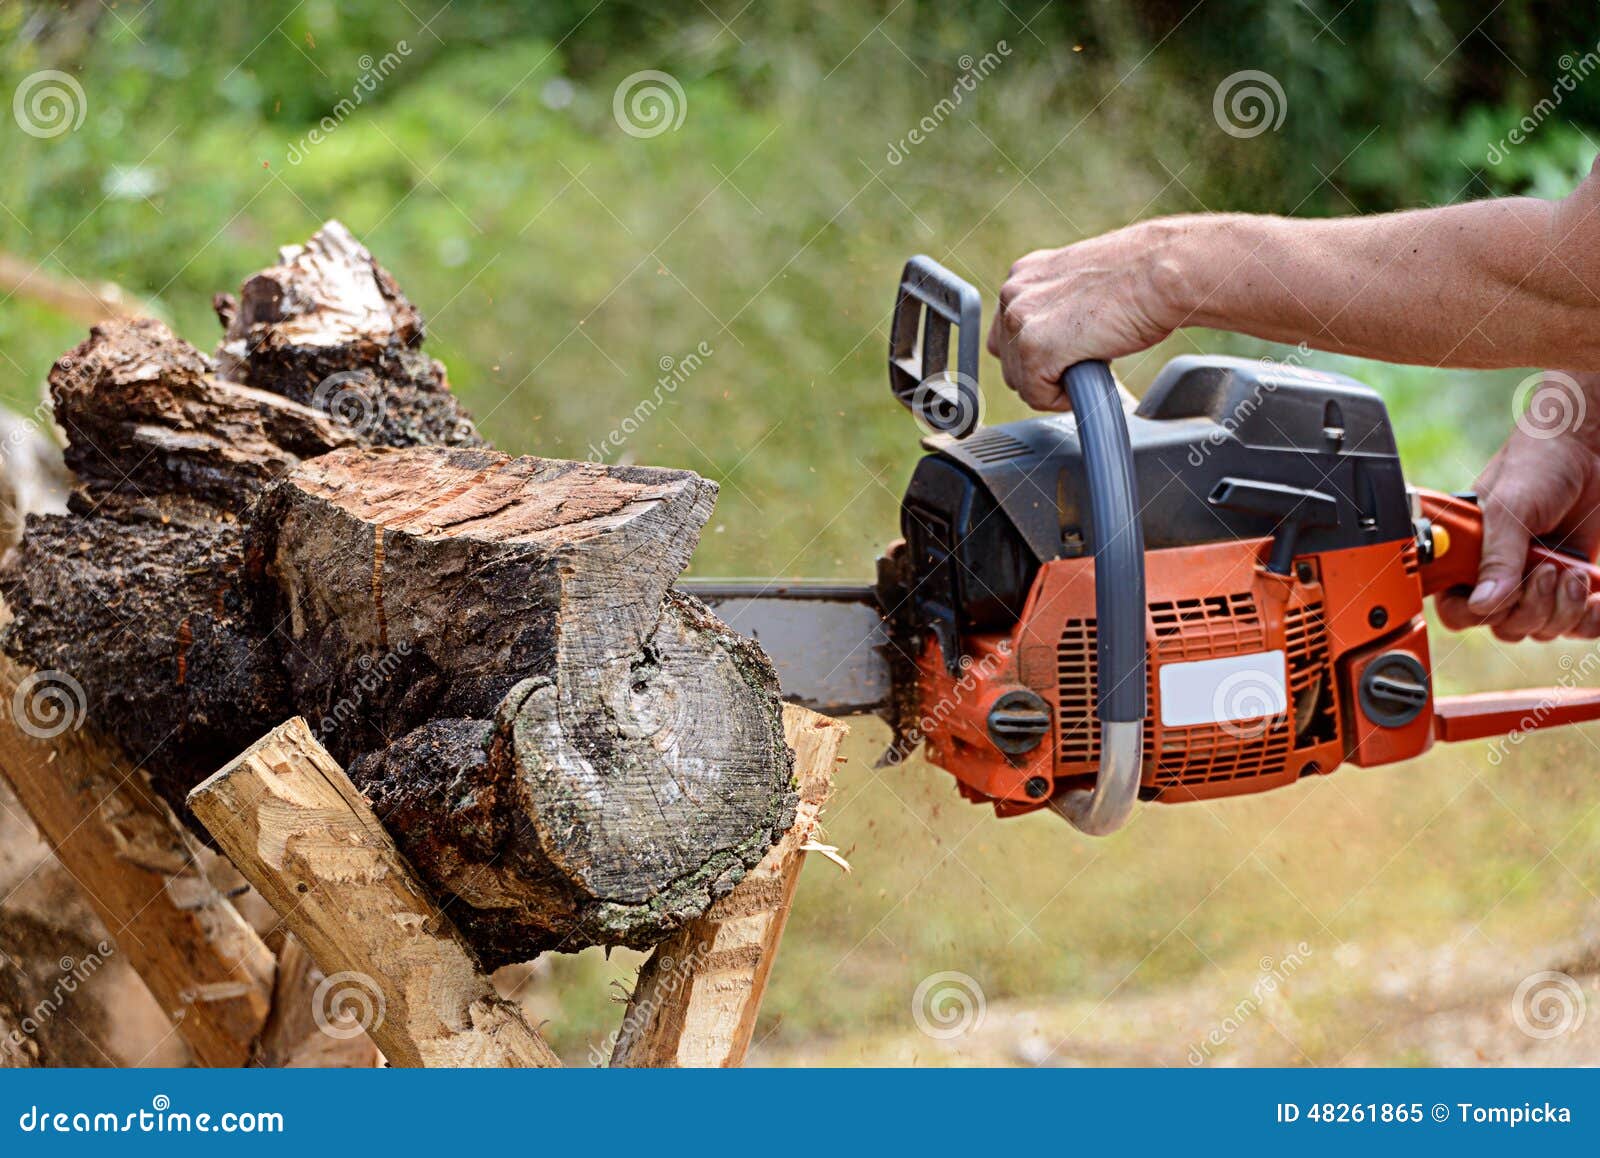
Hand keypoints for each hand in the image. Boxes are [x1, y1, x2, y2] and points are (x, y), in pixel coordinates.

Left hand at [986, 222, 1182, 409]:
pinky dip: (1062, 399)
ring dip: (1053, 383)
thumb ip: (1057, 306)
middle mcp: (1014, 292)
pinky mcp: (1035, 348)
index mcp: (1025, 275)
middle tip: (1082, 361)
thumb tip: (1056, 336)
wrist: (1162, 273)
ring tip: (1089, 363)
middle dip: (1042, 370)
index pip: (1008, 331)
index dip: (1037, 352)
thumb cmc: (1141, 278)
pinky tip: (1089, 377)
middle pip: (1009, 358)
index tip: (1066, 354)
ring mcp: (1020, 320)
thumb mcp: (1083, 286)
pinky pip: (1036, 395)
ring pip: (1020, 380)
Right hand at [1436, 409, 1599, 640]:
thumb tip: (1484, 604)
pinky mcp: (1573, 586)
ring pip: (1542, 629)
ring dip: (1562, 609)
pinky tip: (1594, 593)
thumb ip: (1496, 556)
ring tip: (1570, 571)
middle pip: (1505, 626)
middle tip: (1546, 570)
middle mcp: (1500, 575)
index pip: (1457, 609)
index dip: (1474, 612)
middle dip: (1530, 607)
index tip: (1498, 597)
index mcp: (1468, 557)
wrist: (1590, 450)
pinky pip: (1580, 626)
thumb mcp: (1508, 507)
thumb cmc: (1537, 464)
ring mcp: (1537, 582)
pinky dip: (1591, 618)